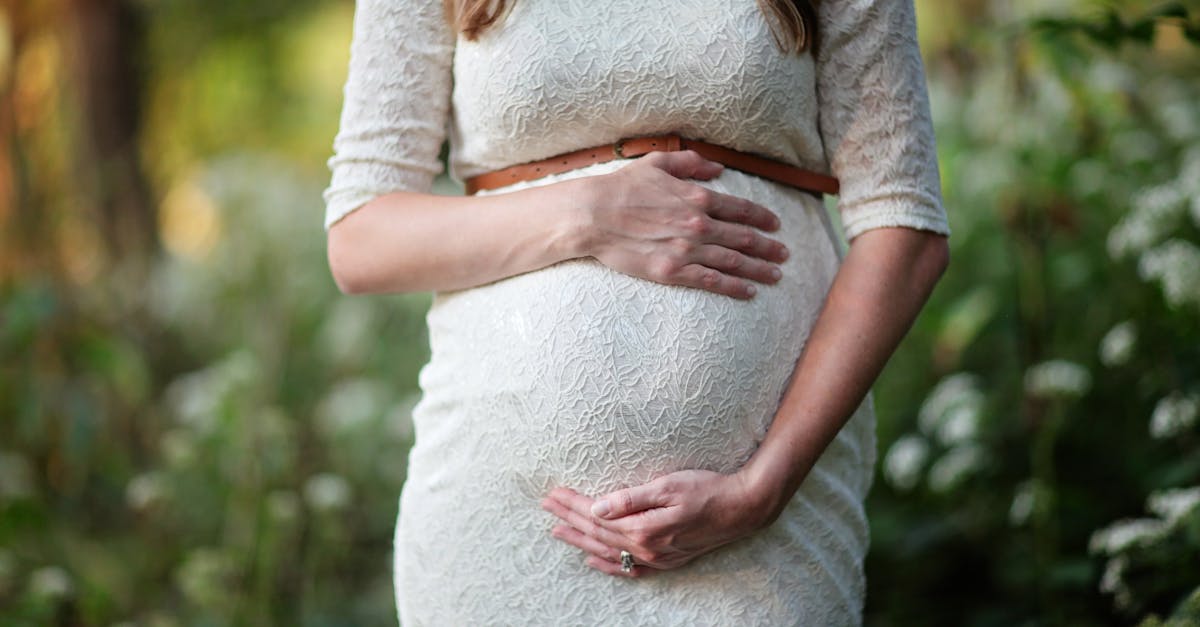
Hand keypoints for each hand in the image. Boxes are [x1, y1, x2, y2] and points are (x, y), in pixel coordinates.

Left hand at [540, 469, 771, 577]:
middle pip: (597, 533)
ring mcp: (656, 557)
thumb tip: (597, 507)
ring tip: (558, 531)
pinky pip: (629, 567)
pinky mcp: (666, 560)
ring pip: (608, 550)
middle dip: (569, 518)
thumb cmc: (707, 490)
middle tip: (546, 506)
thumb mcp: (667, 486)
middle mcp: (646, 547)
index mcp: (643, 528)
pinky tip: (592, 560)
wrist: (742, 509)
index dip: (572, 503)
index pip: (596, 514)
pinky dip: (607, 564)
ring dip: (581, 539)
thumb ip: (630, 499)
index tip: (553, 493)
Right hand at [576, 151, 789, 299]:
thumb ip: (690, 163)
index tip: (776, 225)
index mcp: (697, 197)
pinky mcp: (673, 271)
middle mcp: (699, 224)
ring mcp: (687, 250)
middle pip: (744, 238)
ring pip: (734, 262)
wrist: (594, 215)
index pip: (740, 210)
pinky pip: (711, 281)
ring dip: (759, 269)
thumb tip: (717, 168)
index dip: (762, 218)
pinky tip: (749, 291)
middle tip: (785, 254)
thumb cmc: (621, 187)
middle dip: (768, 247)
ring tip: (776, 275)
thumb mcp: (657, 163)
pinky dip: (734, 286)